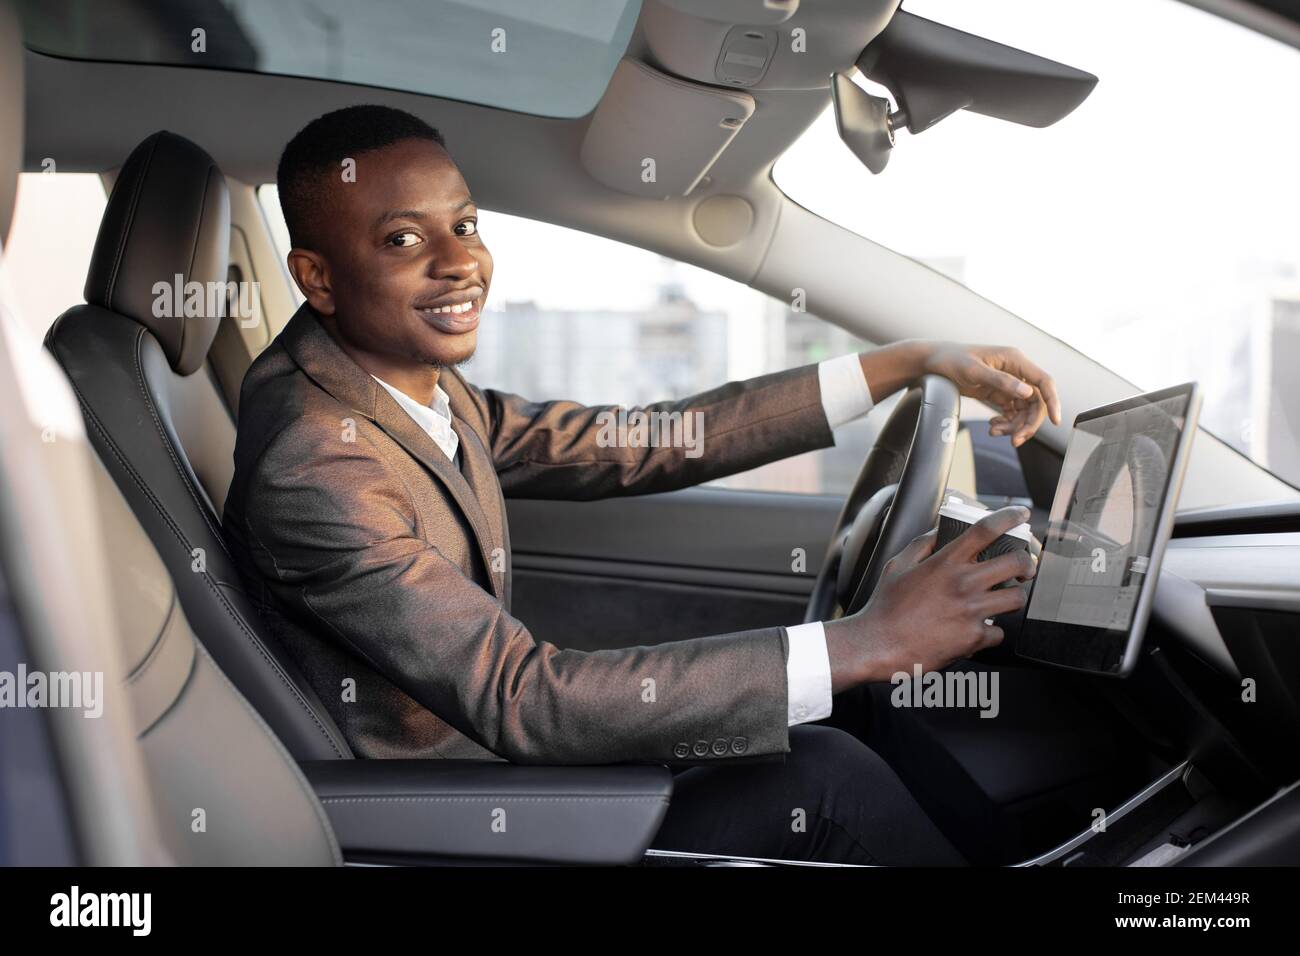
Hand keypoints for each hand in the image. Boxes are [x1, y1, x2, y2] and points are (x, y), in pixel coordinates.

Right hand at [823, 506, 1036, 689]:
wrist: (878, 645)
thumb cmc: (885, 607)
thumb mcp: (898, 566)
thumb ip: (922, 544)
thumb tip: (939, 531)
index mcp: (945, 562)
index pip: (986, 529)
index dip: (1009, 517)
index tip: (1020, 515)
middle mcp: (963, 583)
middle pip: (1016, 562)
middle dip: (1027, 563)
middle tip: (1024, 568)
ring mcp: (971, 611)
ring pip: (1017, 598)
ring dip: (1013, 597)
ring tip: (1002, 600)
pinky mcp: (974, 638)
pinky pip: (999, 633)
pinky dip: (990, 633)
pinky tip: (975, 630)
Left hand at [921, 343, 1061, 445]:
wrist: (932, 362)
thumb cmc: (950, 360)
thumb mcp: (973, 370)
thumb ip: (1000, 381)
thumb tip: (1027, 392)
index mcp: (1014, 360)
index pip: (1044, 381)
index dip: (1053, 401)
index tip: (1056, 420)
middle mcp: (1015, 371)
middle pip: (1036, 401)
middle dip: (1028, 423)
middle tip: (1014, 440)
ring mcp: (1008, 383)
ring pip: (1024, 410)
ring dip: (1014, 425)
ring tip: (995, 432)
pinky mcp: (999, 393)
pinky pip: (1012, 412)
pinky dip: (1006, 423)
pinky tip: (993, 428)